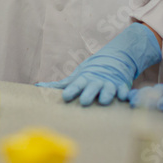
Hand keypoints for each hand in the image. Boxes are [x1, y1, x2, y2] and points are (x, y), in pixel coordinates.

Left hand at [37, 23, 161, 105]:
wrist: (112, 61)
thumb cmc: (89, 74)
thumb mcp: (75, 78)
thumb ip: (60, 85)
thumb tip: (38, 87)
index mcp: (84, 80)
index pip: (76, 85)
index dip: (71, 91)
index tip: (66, 97)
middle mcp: (96, 81)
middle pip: (92, 87)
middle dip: (89, 94)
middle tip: (85, 102)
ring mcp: (109, 83)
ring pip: (108, 88)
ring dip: (107, 94)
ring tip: (104, 101)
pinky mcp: (122, 85)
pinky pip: (124, 89)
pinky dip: (124, 93)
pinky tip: (124, 98)